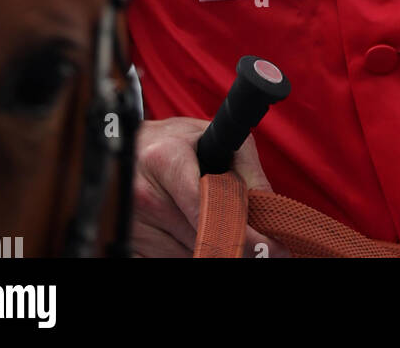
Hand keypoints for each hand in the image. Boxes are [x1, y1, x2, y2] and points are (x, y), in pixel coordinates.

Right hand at [131, 116, 291, 257]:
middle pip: (201, 237)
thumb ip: (246, 171)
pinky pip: (169, 260)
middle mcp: (144, 193)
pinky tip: (198, 234)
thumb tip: (270, 212)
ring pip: (188, 254)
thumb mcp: (214, 138)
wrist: (129, 147)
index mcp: (165, 159)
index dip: (241, 232)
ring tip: (221, 226)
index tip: (269, 247)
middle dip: (234, 243)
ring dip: (213, 248)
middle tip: (260, 247)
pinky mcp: (130, 242)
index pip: (206, 209)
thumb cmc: (176, 141)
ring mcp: (133, 221)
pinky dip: (191, 252)